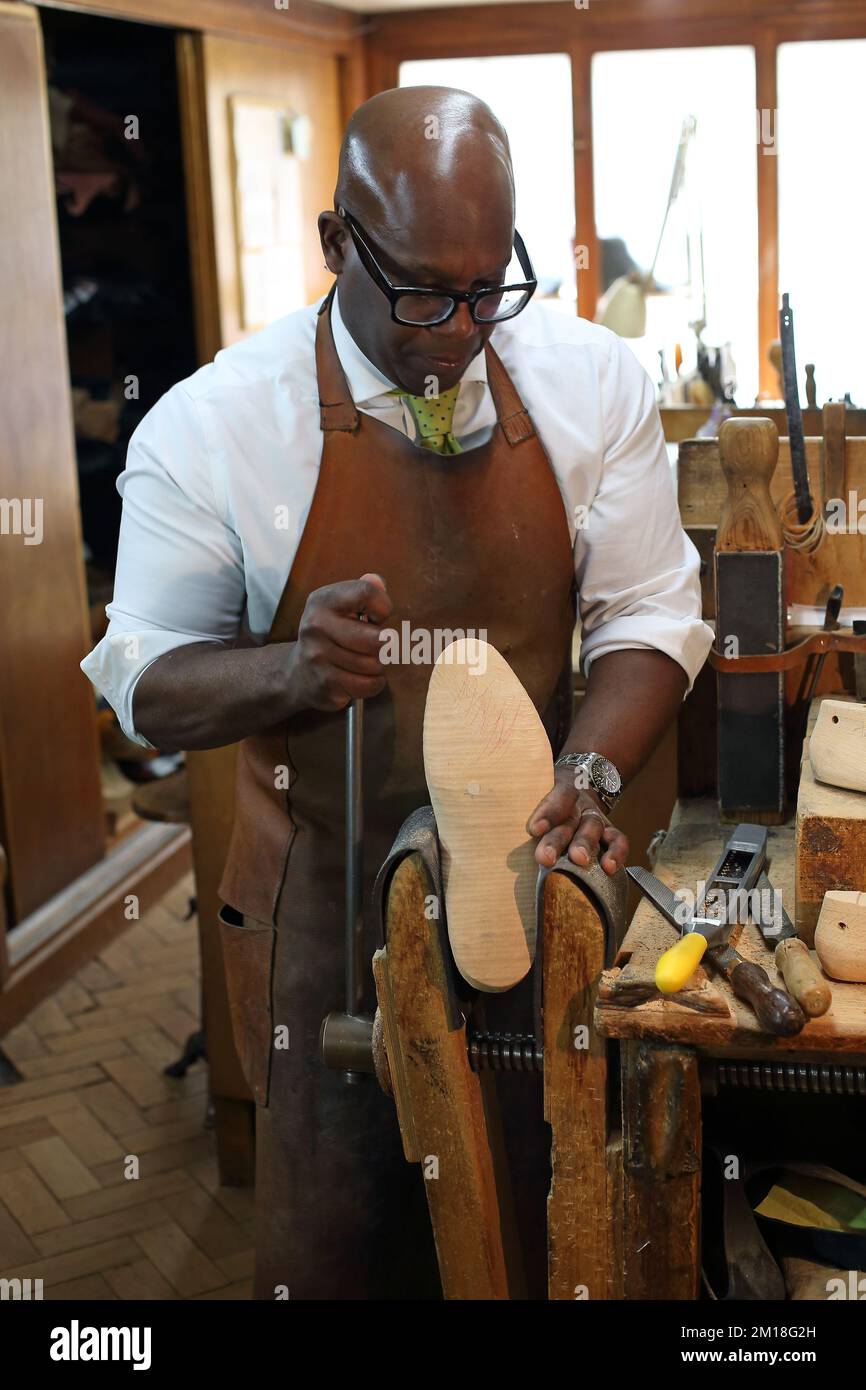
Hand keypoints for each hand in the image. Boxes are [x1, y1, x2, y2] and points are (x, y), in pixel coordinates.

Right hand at [287, 572, 392, 712]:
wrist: (298, 673)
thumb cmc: (331, 635)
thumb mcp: (342, 606)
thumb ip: (364, 590)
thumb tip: (378, 582)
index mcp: (322, 601)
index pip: (367, 593)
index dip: (383, 607)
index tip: (377, 617)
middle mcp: (316, 626)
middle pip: (377, 638)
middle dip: (384, 645)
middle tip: (374, 645)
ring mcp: (318, 657)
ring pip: (374, 664)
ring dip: (377, 666)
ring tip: (363, 661)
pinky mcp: (325, 684)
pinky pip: (368, 685)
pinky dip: (373, 683)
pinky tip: (360, 677)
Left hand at [527, 766, 627, 875]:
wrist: (581, 779)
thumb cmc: (548, 795)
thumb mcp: (536, 790)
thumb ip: (522, 804)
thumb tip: (492, 827)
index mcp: (560, 789)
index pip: (555, 796)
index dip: (546, 812)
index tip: (533, 829)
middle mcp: (578, 802)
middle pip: (569, 819)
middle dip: (558, 839)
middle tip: (545, 857)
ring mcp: (595, 816)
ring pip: (592, 828)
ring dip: (585, 845)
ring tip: (578, 861)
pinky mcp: (609, 830)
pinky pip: (618, 839)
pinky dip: (616, 853)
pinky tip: (609, 868)